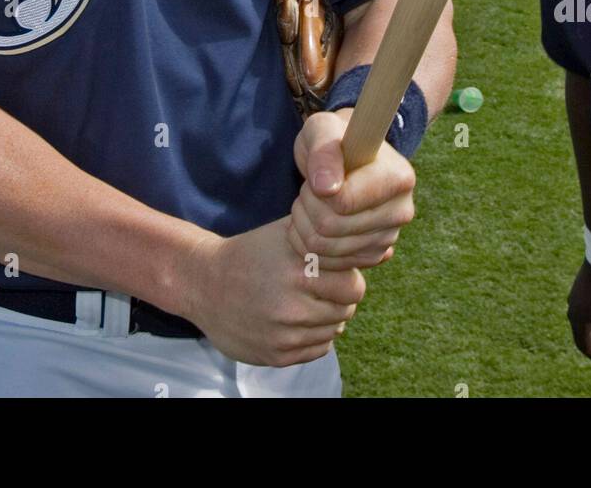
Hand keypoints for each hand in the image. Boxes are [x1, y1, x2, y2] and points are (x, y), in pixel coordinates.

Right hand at [184, 218, 366, 366]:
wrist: (204, 283)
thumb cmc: (253, 252)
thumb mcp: (289, 233)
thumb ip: (331, 238)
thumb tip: (386, 251)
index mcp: (297, 270)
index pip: (354, 285)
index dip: (346, 277)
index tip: (331, 271)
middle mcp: (291, 304)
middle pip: (346, 309)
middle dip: (338, 297)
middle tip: (318, 287)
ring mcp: (283, 334)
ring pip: (334, 330)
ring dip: (325, 316)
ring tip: (303, 301)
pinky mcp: (276, 356)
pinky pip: (318, 349)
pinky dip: (313, 336)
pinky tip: (295, 319)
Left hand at [288, 108, 415, 271]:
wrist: (345, 159)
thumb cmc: (335, 139)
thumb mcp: (322, 128)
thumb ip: (323, 151)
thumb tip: (326, 188)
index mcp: (399, 177)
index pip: (344, 202)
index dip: (317, 190)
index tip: (318, 174)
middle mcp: (401, 211)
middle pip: (330, 227)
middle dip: (307, 205)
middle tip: (310, 188)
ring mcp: (389, 237)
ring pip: (324, 248)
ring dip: (304, 224)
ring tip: (311, 202)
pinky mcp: (373, 256)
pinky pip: (327, 264)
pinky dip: (309, 244)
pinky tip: (314, 221)